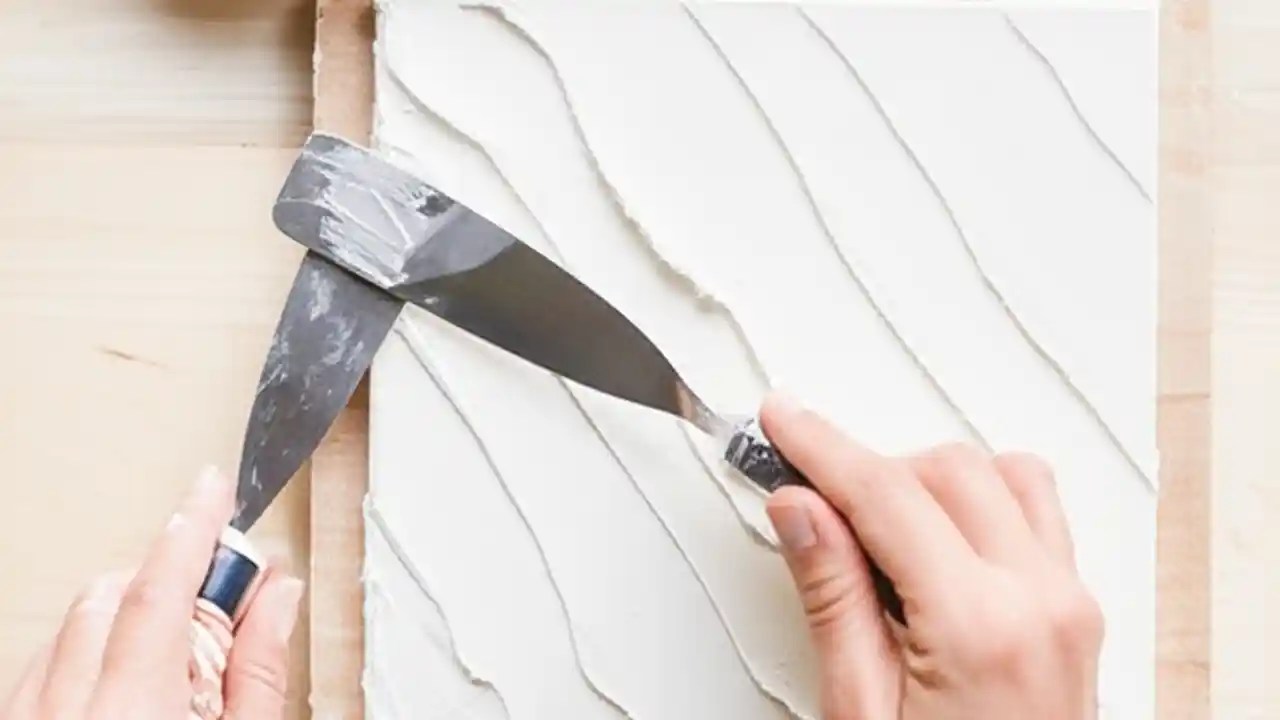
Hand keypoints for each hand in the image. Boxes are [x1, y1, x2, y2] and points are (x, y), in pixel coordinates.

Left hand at [1, 468, 303, 719]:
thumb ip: (259, 670)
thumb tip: (276, 594)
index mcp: (135, 712)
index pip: (159, 590)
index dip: (193, 528)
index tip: (214, 487)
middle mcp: (65, 712)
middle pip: (111, 597)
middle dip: (168, 579)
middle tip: (223, 596)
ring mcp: (29, 719)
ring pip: (71, 625)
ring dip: (125, 616)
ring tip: (177, 651)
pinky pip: (41, 663)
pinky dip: (84, 653)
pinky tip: (124, 678)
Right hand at [761, 393, 1102, 719]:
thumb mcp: (861, 710)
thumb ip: (833, 595)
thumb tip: (801, 508)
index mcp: (981, 627)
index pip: (887, 494)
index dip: (822, 447)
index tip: (781, 422)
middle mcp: (1042, 600)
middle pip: (944, 469)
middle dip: (866, 468)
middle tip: (804, 495)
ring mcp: (1070, 602)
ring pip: (997, 474)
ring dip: (925, 480)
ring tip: (870, 530)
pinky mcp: (1077, 610)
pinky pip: (1035, 509)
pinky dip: (977, 500)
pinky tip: (932, 539)